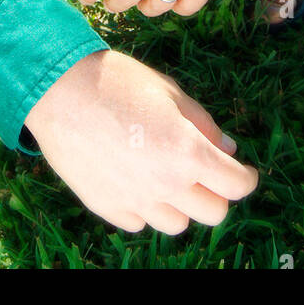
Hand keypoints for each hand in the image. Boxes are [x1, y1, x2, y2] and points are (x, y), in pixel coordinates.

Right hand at [23, 48, 258, 232]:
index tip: (241, 171)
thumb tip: (228, 151)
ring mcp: (134, 201)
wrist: (59, 89)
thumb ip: (204, 124)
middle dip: (215, 192)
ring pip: (177, 223)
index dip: (244, 177)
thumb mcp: (170, 92)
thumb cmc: (118, 81)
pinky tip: (134, 177)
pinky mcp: (107, 208)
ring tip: (163, 172)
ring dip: (179, 203)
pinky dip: (144, 206)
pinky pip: (140, 221)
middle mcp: (165, 184)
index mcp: (187, 152)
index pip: (236, 186)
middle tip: (203, 170)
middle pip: (213, 213)